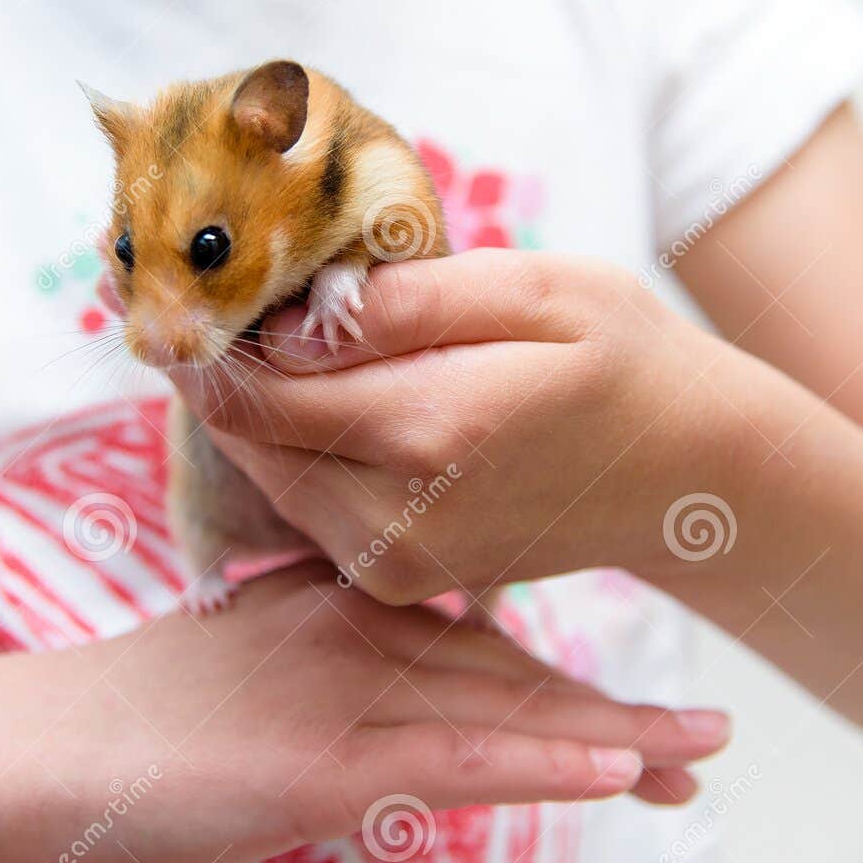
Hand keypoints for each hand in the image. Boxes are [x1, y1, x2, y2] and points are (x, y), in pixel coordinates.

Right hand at [0, 564, 728, 862]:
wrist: (7, 748)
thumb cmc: (107, 727)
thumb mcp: (222, 683)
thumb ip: (297, 679)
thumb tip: (347, 713)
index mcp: (322, 607)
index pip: (467, 630)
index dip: (553, 670)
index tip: (624, 707)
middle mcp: (343, 631)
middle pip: (505, 666)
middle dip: (609, 710)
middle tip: (702, 738)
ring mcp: (332, 692)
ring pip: (501, 707)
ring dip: (613, 733)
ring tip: (700, 752)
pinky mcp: (315, 762)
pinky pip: (454, 758)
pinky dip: (542, 759)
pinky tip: (617, 767)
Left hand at [169, 248, 765, 604]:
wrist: (690, 476)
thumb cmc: (623, 360)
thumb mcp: (536, 292)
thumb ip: (408, 304)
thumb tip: (289, 326)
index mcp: (430, 431)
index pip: (261, 392)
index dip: (207, 338)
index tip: (172, 285)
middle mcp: (398, 518)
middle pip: (251, 438)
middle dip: (223, 368)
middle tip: (212, 299)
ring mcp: (396, 561)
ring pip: (268, 473)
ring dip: (256, 409)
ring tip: (271, 336)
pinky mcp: (398, 578)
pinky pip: (305, 504)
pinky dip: (295, 448)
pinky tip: (323, 394)